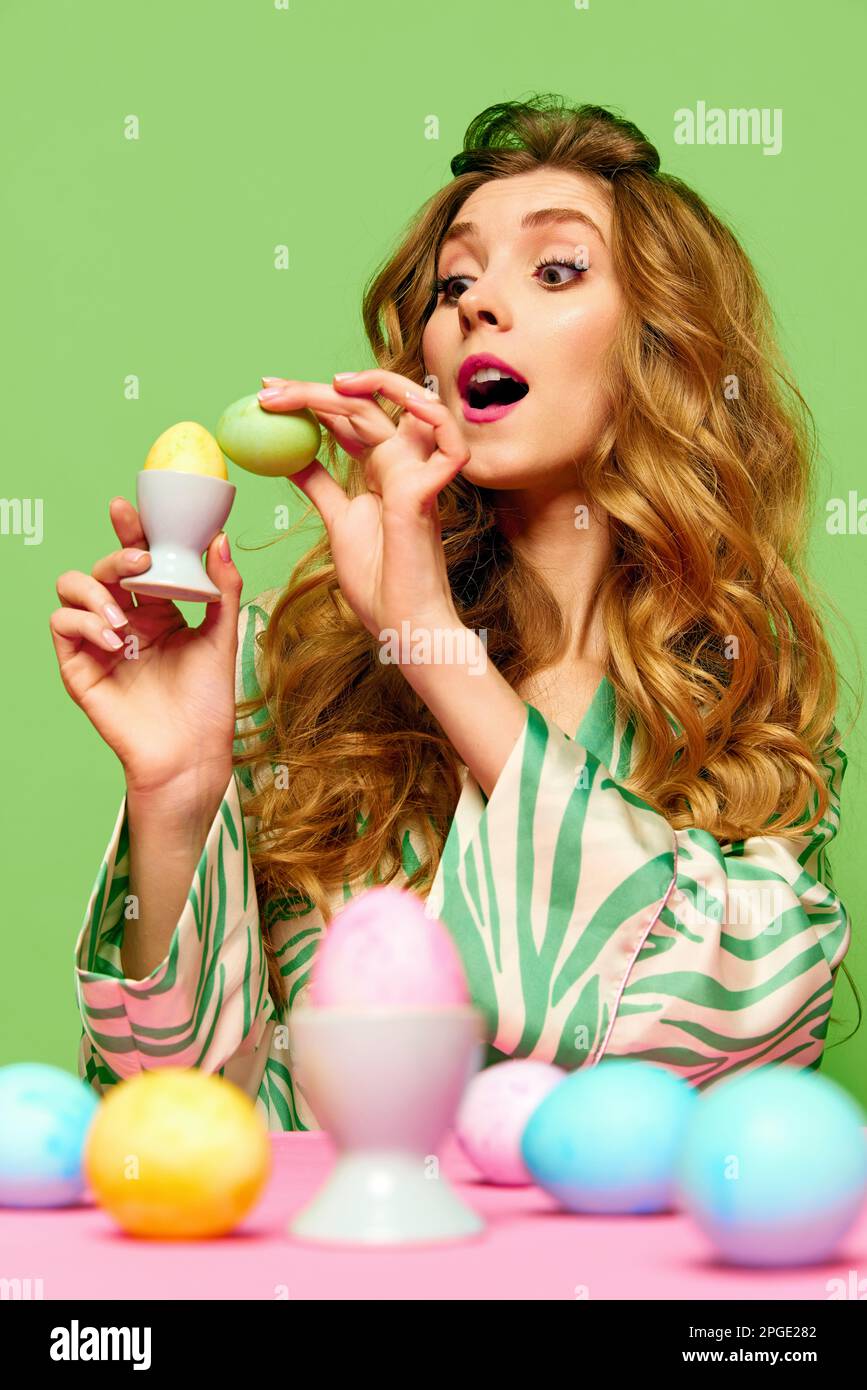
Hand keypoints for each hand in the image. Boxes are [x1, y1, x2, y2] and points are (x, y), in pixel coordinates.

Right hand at [49, 497, 241, 793]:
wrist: (192, 752)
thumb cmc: (208, 702)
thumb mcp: (222, 637)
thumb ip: (223, 588)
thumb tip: (220, 538)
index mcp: (158, 611)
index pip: (139, 560)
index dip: (131, 530)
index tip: (130, 506)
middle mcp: (125, 621)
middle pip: (104, 567)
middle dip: (116, 552)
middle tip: (140, 556)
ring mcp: (99, 643)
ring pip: (72, 589)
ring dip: (95, 590)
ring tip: (124, 615)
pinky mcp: (79, 667)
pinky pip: (62, 625)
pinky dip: (84, 622)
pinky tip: (114, 639)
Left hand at [258, 370, 469, 641]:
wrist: (399, 623)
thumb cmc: (378, 582)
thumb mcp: (338, 520)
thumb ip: (319, 484)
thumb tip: (288, 457)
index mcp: (381, 469)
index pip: (348, 417)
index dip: (309, 398)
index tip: (266, 392)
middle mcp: (402, 464)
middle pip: (364, 406)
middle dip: (313, 389)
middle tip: (267, 389)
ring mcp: (418, 475)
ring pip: (404, 408)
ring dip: (367, 387)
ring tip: (323, 386)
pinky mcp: (428, 492)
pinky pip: (449, 444)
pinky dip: (436, 418)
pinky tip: (407, 405)